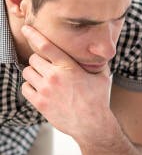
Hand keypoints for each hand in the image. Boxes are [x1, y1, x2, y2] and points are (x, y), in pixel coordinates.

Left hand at [19, 25, 112, 140]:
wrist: (93, 126)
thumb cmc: (99, 101)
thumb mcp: (102, 78)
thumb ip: (97, 63)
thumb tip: (98, 52)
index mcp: (69, 68)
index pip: (46, 46)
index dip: (34, 35)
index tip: (27, 28)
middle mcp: (55, 77)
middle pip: (34, 59)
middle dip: (39, 61)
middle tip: (48, 67)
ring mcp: (46, 90)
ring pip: (27, 72)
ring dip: (34, 74)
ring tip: (45, 79)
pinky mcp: (40, 103)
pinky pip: (25, 87)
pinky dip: (30, 87)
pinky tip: (41, 90)